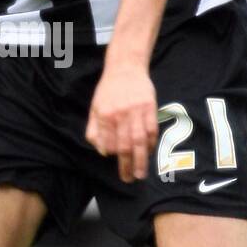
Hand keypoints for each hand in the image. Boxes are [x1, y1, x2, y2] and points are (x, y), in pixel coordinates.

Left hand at [85, 61, 157, 182]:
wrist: (125, 67)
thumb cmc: (108, 90)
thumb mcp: (95, 107)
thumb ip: (95, 129)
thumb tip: (101, 151)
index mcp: (104, 115)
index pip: (108, 142)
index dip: (112, 155)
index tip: (115, 163)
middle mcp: (120, 114)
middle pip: (124, 145)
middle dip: (127, 165)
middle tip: (129, 179)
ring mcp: (137, 111)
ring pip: (139, 140)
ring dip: (141, 160)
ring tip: (140, 174)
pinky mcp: (150, 107)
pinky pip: (151, 130)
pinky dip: (151, 144)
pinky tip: (149, 153)